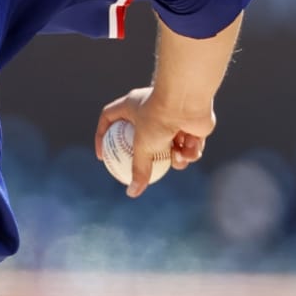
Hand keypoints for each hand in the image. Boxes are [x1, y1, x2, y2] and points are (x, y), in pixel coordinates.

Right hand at [95, 86, 215, 197]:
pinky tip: (192, 144)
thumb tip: (132, 193)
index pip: (108, 119)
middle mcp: (151, 110)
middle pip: (143, 137)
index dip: (102, 136)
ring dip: (175, 156)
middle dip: (150, 155)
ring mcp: (172, 117)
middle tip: (149, 170)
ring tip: (178, 154)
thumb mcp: (143, 146)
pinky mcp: (191, 124)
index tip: (103, 157)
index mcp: (131, 106)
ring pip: (169, 145)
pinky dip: (190, 149)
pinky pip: (188, 144)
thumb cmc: (159, 117)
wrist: (188, 102)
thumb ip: (139, 169)